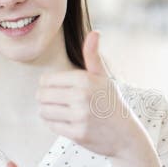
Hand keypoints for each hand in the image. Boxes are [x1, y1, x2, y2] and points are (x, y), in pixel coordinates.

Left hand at [36, 30, 148, 157]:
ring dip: (49, 112)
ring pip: (44, 111)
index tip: (62, 90)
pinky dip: (56, 125)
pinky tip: (69, 123)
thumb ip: (93, 56)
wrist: (125, 134)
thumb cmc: (111, 103)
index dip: (50, 85)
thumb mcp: (104, 78)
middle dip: (47, 99)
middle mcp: (82, 96)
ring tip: (64, 112)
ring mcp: (80, 116)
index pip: (46, 80)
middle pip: (41, 96)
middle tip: (61, 102)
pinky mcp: (77, 133)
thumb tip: (95, 32)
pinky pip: (52, 126)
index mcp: (85, 79)